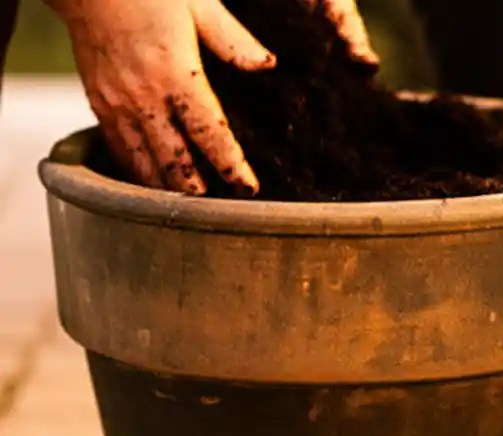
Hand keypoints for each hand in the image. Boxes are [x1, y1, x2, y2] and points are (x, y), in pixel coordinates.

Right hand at [46, 0, 377, 194]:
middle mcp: (144, 95)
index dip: (231, 166)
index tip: (248, 188)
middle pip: (174, 160)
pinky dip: (136, 170)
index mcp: (176, 73)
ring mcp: (116, 102)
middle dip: (197, 191)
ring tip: (188, 209)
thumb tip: (267, 65)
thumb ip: (233, 40)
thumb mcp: (199, 3)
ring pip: (142, 163)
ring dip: (165, 189)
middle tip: (220, 210)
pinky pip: (118, 148)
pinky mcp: (97, 101)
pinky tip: (152, 183)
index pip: (210, 133)